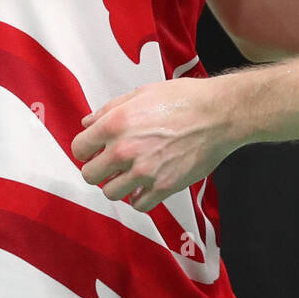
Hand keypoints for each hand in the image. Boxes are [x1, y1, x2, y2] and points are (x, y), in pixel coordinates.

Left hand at [72, 78, 244, 212]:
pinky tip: (145, 185)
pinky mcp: (164, 186)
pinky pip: (139, 204)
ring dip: (117, 185)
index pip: (79, 148)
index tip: (94, 151)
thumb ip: (110, 108)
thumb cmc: (185, 99)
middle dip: (98, 169)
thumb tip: (88, 122)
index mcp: (116, 124)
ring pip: (111, 193)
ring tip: (130, 174)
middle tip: (110, 164)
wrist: (219, 114)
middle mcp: (125, 150)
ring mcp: (144, 171)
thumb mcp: (142, 93)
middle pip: (90, 175)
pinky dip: (139, 198)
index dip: (85, 150)